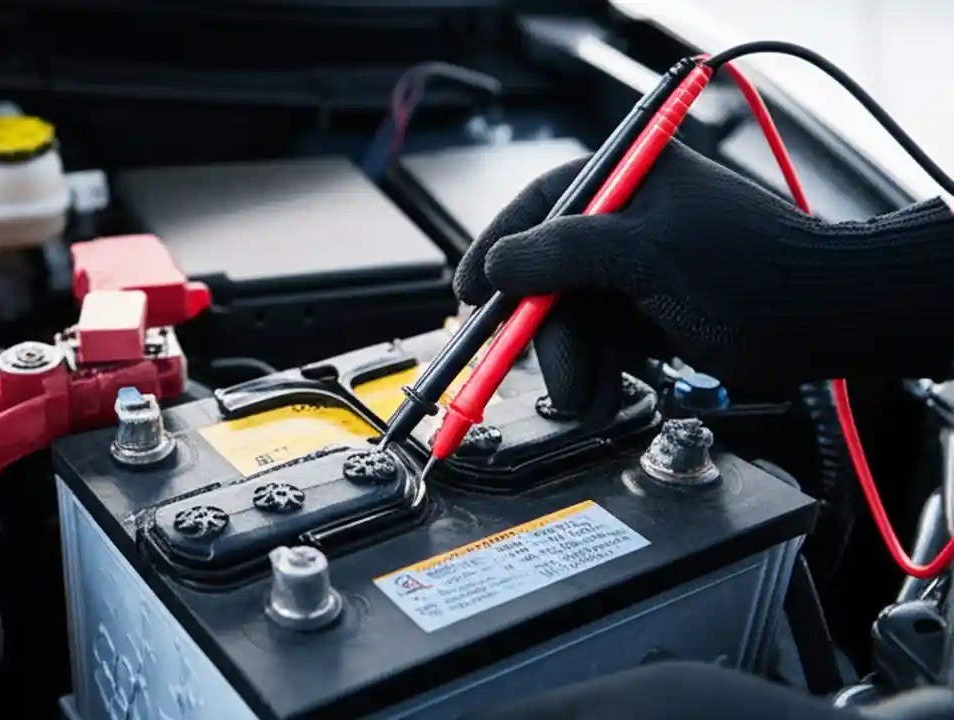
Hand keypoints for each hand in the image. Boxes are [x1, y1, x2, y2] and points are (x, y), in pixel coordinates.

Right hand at [455, 138, 953, 415]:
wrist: (824, 320)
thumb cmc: (753, 269)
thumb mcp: (647, 251)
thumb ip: (563, 254)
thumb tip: (496, 264)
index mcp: (626, 180)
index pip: (539, 206)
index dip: (496, 250)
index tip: (465, 293)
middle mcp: (623, 221)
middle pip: (546, 274)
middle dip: (540, 329)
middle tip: (534, 368)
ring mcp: (634, 270)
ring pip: (568, 318)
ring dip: (568, 362)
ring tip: (584, 396)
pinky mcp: (646, 314)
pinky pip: (596, 342)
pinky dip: (593, 371)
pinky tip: (601, 393)